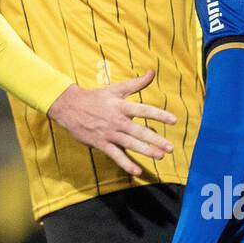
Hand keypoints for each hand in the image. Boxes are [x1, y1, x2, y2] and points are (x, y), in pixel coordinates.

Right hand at [48, 72, 176, 176]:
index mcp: (122, 106)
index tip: (174, 121)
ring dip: (146, 151)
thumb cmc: (95, 97)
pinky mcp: (101, 143)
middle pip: (139, 131)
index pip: (144, 110)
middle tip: (171, 148)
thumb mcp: (116, 88)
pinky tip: (137, 171)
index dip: (159, 115)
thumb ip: (136, 83)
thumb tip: (152, 71)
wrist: (69, 106)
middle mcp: (117, 120)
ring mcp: (109, 133)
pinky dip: (126, 163)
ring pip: (130, 144)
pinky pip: (115, 155)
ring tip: (160, 156)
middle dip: (156, 140)